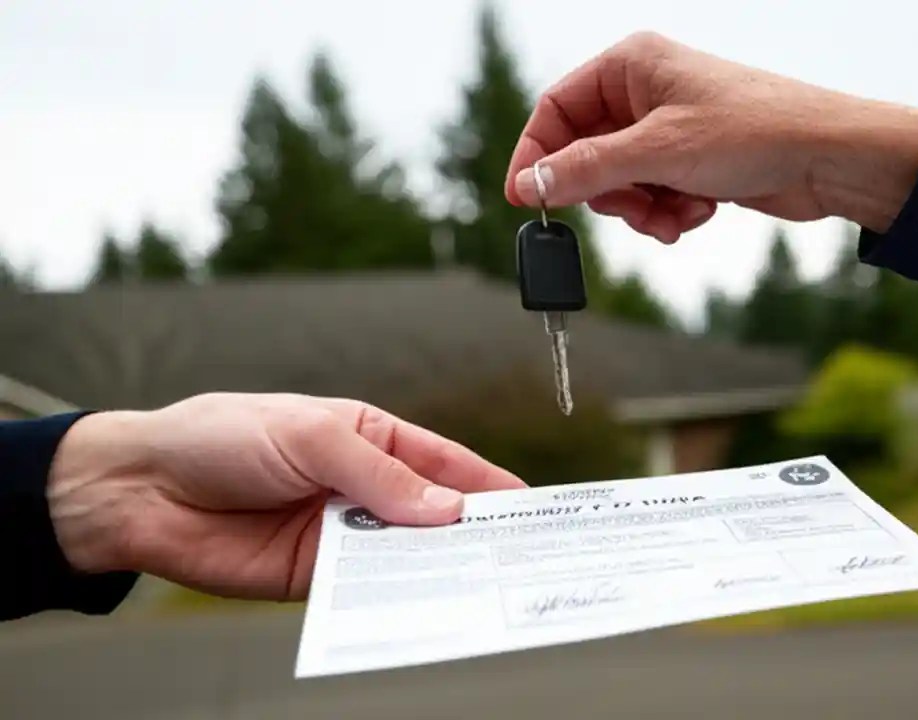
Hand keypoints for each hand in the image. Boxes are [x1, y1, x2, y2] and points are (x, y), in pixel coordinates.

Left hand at [46, 393, 524, 600]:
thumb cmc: (221, 436)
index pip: (444, 462)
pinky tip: (413, 599)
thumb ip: (381, 476)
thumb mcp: (312, 436)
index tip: (529, 505)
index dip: (487, 482)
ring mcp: (340, 534)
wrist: (142, 489)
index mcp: (372, 438)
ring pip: (404, 554)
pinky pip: (363, 587)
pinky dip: (388, 595)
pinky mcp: (313, 576)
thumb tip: (445, 509)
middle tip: (513, 552)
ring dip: (434, 567)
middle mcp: (364, 487)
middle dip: (471, 531)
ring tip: (475, 581)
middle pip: (433, 514)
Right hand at [505, 32, 917, 241]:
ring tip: (674, 215)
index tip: (523, 199)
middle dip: (608, 192)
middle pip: (586, 152)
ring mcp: (670, 128)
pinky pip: (654, 194)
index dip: (537, 156)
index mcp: (631, 65)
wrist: (828, 158)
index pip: (556, 108)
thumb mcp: (658, 152)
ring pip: (621, 182)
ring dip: (642, 209)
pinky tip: (698, 212)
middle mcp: (646, 91)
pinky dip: (669, 212)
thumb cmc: (754, 130)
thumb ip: (586, 170)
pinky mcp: (692, 161)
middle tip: (631, 210)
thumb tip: (528, 184)